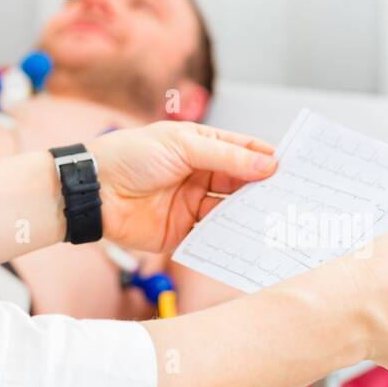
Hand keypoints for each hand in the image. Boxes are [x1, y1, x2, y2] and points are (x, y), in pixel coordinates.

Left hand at [89, 121, 277, 256]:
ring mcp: (192, 205)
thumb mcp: (180, 146)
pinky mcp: (182, 233)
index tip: (295, 168)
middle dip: (265, 190)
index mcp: (199, 147)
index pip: (242, 151)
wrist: (92, 192)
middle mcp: (199, 175)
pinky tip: (251, 240)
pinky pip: (213, 236)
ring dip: (252, 215)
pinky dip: (231, 238)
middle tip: (294, 199)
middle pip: (241, 183)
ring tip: (280, 220)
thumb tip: (267, 163)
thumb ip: (224, 158)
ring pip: (231, 211)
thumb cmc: (129, 156)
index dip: (266, 158)